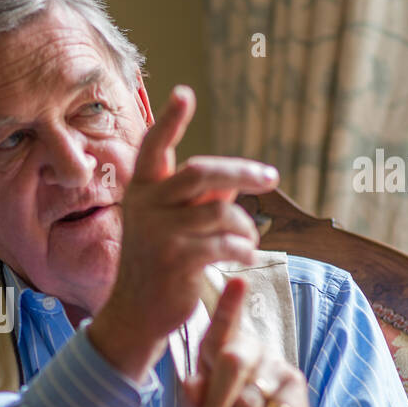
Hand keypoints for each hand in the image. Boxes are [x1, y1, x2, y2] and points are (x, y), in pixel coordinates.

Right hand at [87, 85, 279, 383]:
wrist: (136, 313)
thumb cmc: (158, 263)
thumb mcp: (171, 225)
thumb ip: (199, 199)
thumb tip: (233, 181)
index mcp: (142, 191)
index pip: (154, 147)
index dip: (170, 119)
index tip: (183, 93)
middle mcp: (145, 206)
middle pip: (201, 172)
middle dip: (242, 172)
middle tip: (271, 178)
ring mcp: (159, 233)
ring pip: (223, 213)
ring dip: (245, 227)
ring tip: (248, 241)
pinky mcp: (177, 259)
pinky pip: (226, 243)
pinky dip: (242, 250)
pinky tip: (242, 257)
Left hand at [177, 277, 324, 406]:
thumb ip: (191, 397)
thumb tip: (191, 383)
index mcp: (222, 350)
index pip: (224, 327)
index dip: (229, 306)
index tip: (237, 281)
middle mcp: (255, 352)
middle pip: (233, 362)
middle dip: (216, 406)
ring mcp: (280, 371)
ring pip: (252, 402)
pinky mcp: (299, 397)